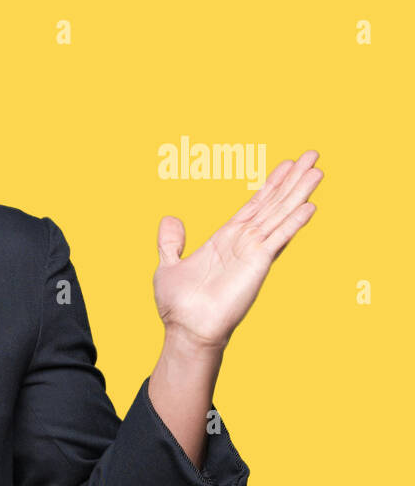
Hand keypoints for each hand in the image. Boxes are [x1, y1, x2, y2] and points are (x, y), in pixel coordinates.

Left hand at [153, 149, 322, 350]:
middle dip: (292, 180)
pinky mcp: (257, 264)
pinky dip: (293, 222)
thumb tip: (170, 219)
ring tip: (317, 170)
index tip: (286, 165)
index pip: (253, 205)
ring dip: (299, 193)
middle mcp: (244, 243)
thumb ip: (171, 242)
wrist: (186, 330)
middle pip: (273, 204)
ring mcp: (252, 252)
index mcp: (225, 240)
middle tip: (312, 155)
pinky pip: (278, 238)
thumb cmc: (179, 306)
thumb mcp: (168, 266)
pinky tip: (309, 206)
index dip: (270, 184)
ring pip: (280, 215)